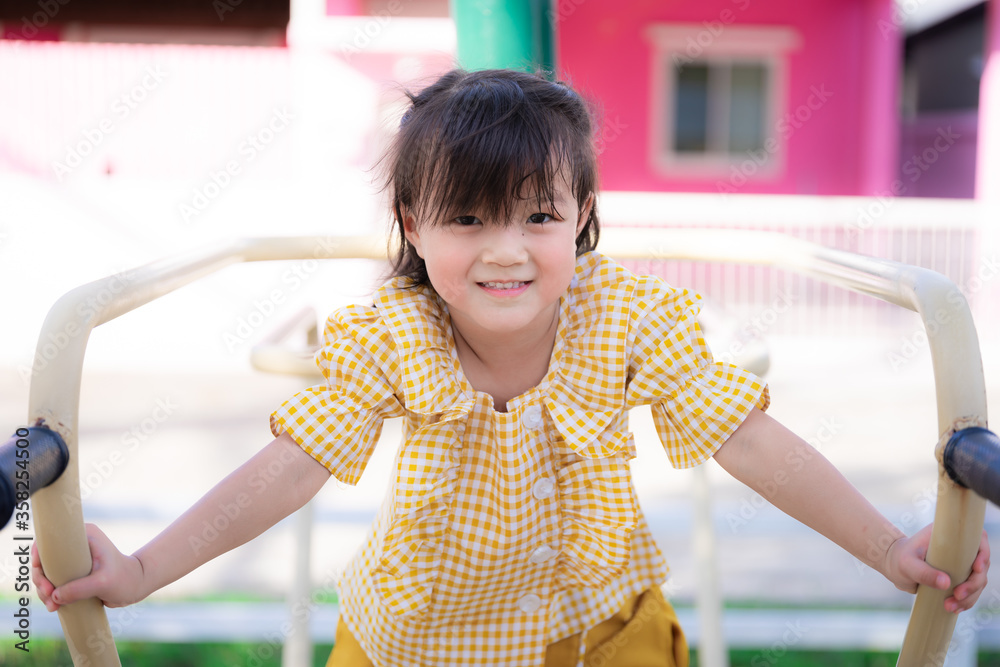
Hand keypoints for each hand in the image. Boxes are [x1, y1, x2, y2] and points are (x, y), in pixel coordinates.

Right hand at [31, 523, 145, 611]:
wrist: (136, 586)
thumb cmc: (125, 579)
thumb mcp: (103, 583)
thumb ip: (80, 588)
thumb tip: (54, 596)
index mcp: (84, 535)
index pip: (52, 538)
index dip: (39, 553)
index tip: (39, 571)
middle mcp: (76, 544)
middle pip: (45, 559)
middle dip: (41, 578)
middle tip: (48, 594)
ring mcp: (73, 560)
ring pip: (47, 573)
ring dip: (44, 590)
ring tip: (52, 606)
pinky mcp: (73, 573)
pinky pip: (54, 582)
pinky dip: (50, 594)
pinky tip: (53, 606)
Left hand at [883, 524, 989, 612]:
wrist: (895, 567)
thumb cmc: (900, 559)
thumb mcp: (907, 564)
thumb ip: (923, 572)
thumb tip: (946, 583)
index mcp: (949, 536)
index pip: (977, 539)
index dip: (983, 553)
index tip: (976, 569)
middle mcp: (960, 548)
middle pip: (981, 565)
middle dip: (974, 584)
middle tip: (957, 595)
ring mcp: (962, 563)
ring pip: (978, 581)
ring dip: (970, 596)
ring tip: (949, 606)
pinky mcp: (959, 577)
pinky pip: (971, 591)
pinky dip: (966, 601)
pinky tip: (955, 608)